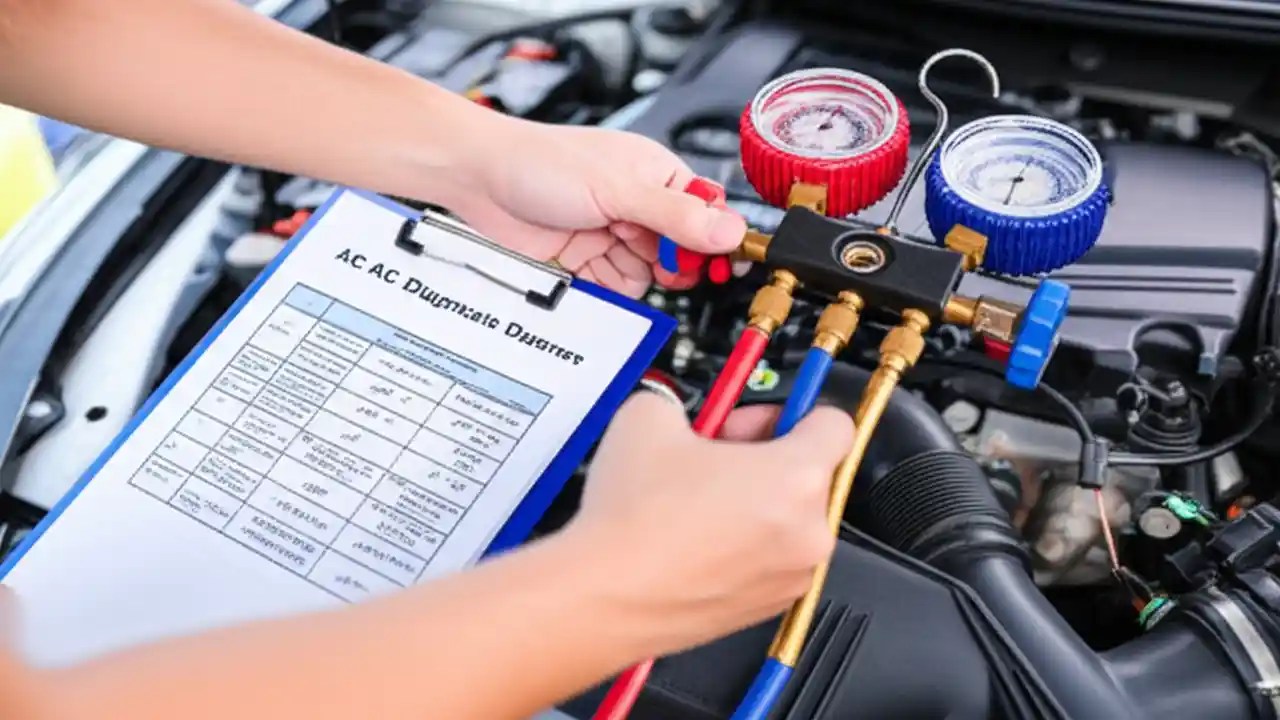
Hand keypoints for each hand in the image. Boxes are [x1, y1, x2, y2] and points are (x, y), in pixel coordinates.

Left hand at [448, 117, 746, 297]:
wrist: (478, 179)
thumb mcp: (618, 190)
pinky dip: (606, 289)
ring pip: (646, 276)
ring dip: (630, 275)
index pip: (705, 215)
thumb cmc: (540, 162)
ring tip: (604, 254)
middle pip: (679, 253)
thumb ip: (675, 216)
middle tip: (651, 261)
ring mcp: (611, 234)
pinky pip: (614, 288)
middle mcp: (638, 205)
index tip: (710, 264)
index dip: (710, 243)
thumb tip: (730, 231)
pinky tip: (588, 273)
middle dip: (667, 263)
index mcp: (656, 176)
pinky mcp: (585, 259)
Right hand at [562, 392, 853, 656]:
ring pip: (791, 518)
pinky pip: (771, 558)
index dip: (795, 411)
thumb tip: (682, 410)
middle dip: (765, 455)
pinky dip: (745, 543)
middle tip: (716, 454)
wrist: (605, 594)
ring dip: (756, 502)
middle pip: (810, 472)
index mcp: (797, 477)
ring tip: (697, 500)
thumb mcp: (651, 416)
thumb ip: (686, 402)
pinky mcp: (767, 607)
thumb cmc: (634, 521)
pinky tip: (695, 536)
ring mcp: (791, 575)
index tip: (768, 417)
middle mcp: (809, 532)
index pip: (836, 424)